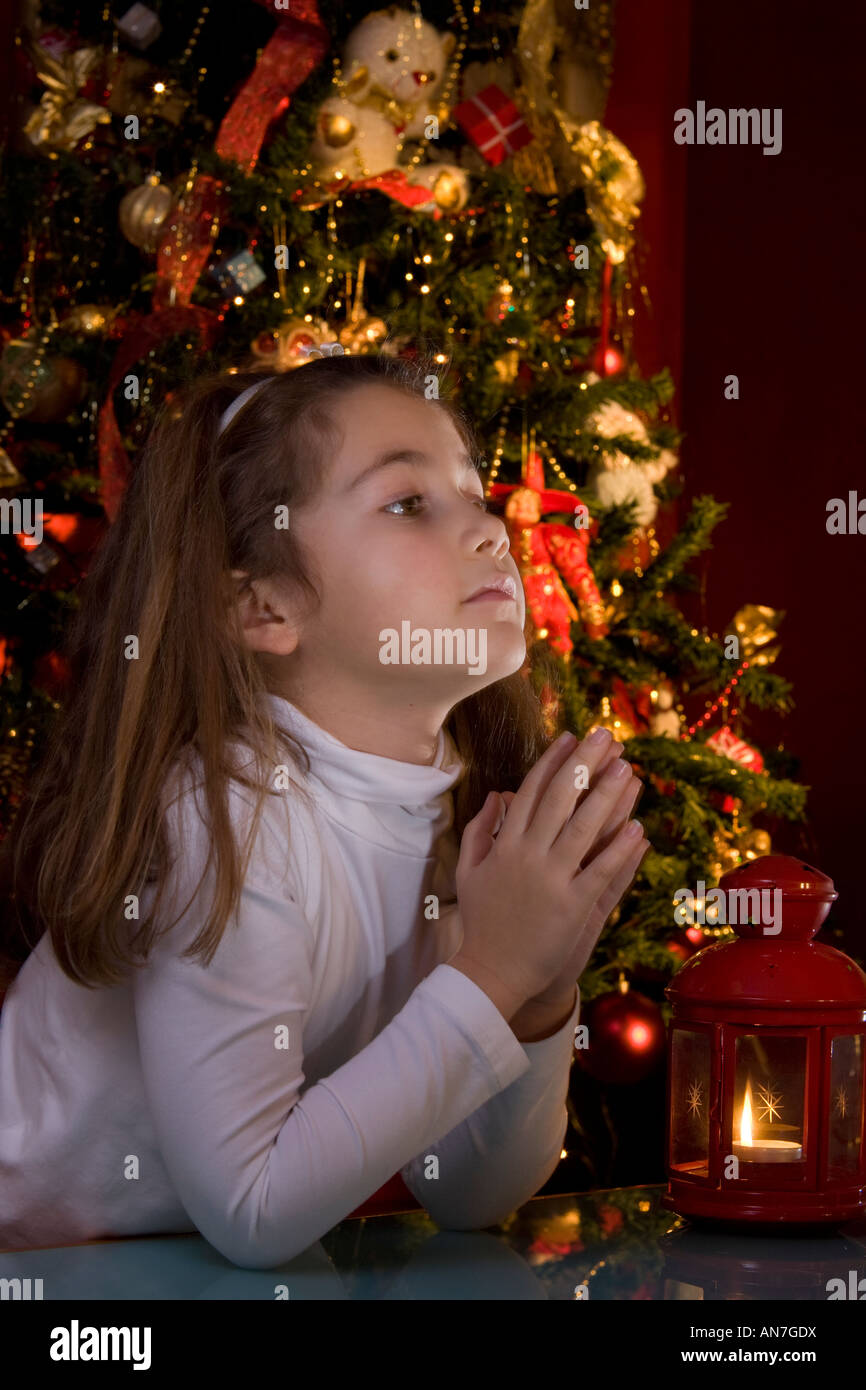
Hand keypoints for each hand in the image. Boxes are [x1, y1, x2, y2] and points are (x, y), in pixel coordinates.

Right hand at [453, 728, 648, 1017]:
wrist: (490, 972)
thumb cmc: (481, 922)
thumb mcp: (469, 872)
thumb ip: (479, 831)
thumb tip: (494, 796)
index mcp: (504, 845)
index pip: (529, 792)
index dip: (551, 762)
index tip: (568, 737)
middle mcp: (527, 856)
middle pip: (559, 800)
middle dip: (583, 764)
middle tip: (605, 736)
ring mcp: (551, 880)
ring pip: (584, 829)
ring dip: (607, 796)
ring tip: (628, 769)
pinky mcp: (573, 907)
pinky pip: (601, 872)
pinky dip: (620, 850)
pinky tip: (638, 828)